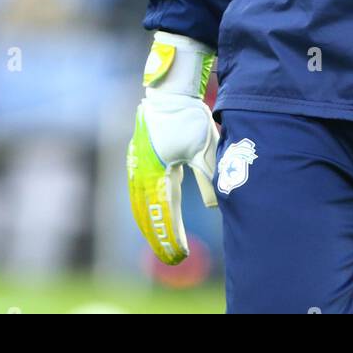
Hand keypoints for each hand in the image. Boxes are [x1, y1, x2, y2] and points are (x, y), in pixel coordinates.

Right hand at [127, 31, 218, 264]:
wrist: (169, 94)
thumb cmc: (188, 118)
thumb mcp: (204, 148)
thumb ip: (208, 177)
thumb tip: (216, 206)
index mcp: (158, 170)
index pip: (164, 212)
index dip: (171, 235)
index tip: (180, 254)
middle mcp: (142, 172)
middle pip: (147, 214)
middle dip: (159, 238)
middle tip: (173, 259)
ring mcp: (136, 167)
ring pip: (139, 206)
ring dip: (149, 228)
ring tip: (162, 245)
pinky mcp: (137, 162)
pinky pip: (137, 194)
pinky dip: (143, 211)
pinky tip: (150, 220)